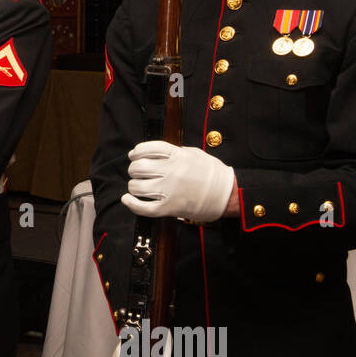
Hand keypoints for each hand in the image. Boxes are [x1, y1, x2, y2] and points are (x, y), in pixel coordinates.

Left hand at [120, 141, 235, 222]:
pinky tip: (127, 199)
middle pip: (138, 167)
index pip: (148, 148)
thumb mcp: (194, 154)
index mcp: (178, 156)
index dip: (137, 151)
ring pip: (137, 186)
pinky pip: (143, 208)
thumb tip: (153, 153)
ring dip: (133, 185)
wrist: (228, 194)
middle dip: (134, 169)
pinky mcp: (170, 208)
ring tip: (138, 185)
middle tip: (138, 172)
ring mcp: (170, 190)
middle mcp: (172, 172)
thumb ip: (174, 152)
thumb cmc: (212, 173)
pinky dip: (131, 204)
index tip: (134, 155)